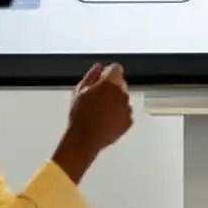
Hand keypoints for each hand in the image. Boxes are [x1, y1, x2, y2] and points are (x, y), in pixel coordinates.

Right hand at [53, 63, 133, 181]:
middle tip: (97, 98)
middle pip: (120, 84)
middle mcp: (122, 93)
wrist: (85, 139)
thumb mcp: (79, 92)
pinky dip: (119, 115)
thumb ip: (91, 76)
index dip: (108, 73)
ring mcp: (127, 107)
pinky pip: (125, 113)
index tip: (102, 79)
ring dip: (115, 102)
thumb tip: (97, 68)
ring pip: (123, 99)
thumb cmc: (80, 116)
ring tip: (100, 112)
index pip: (116, 68)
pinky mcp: (129, 120)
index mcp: (110, 83)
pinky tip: (106, 120)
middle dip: (112, 88)